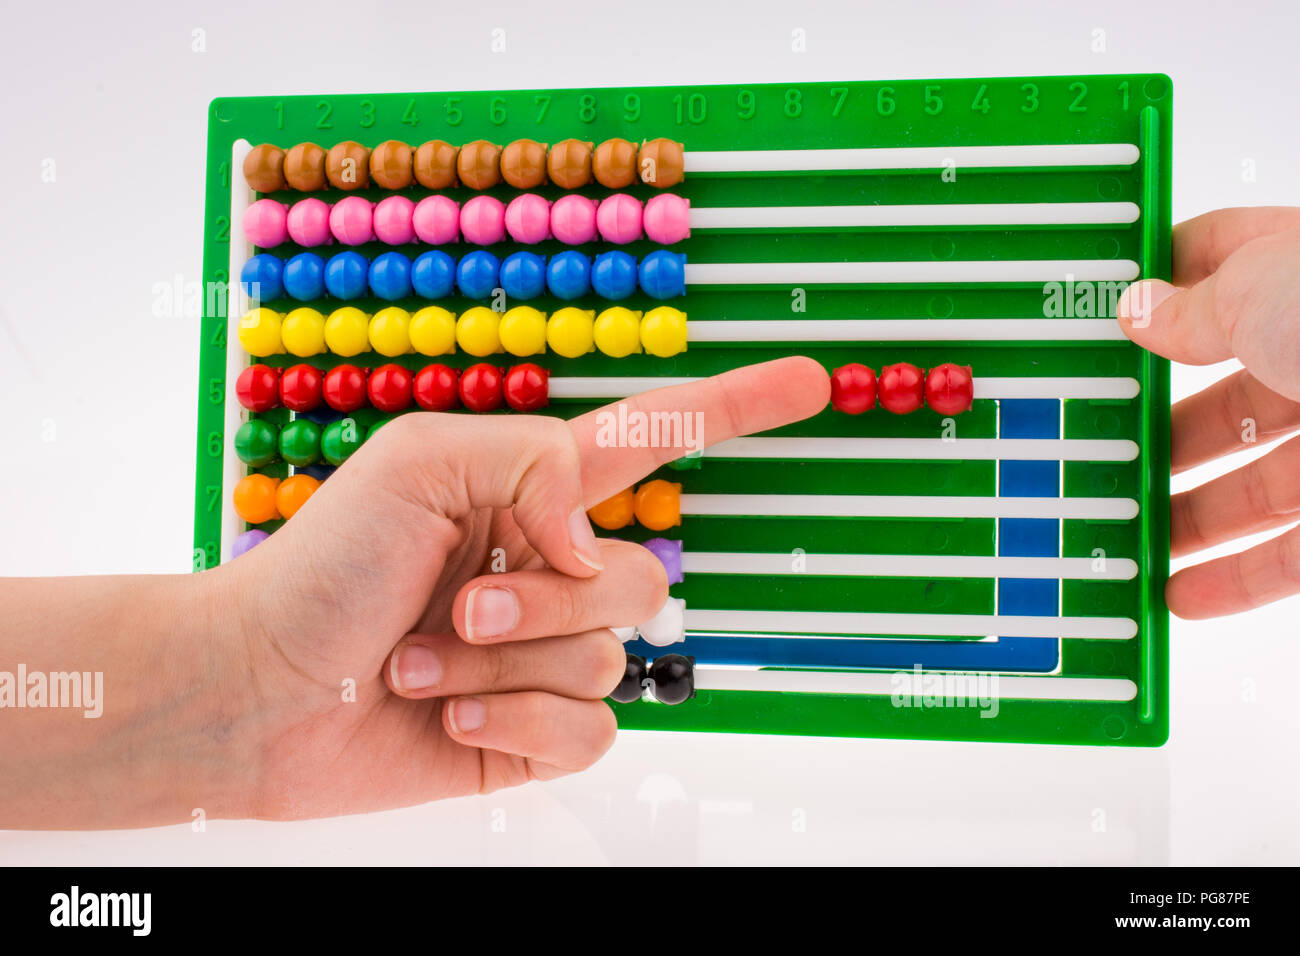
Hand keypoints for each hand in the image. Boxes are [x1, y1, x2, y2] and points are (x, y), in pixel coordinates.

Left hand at [211, 356, 829, 819]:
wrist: (261, 690)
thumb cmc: (322, 565)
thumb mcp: (420, 460)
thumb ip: (535, 463)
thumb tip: (591, 544)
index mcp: (535, 491)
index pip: (660, 439)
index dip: (738, 407)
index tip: (811, 381)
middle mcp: (553, 569)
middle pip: (638, 579)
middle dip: (541, 601)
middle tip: (454, 606)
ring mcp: (547, 653)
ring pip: (605, 660)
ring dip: (499, 664)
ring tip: (420, 661)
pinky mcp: (534, 730)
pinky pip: (588, 731)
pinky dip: (511, 724)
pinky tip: (449, 714)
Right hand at [1118, 206, 1299, 618]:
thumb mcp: (1265, 291)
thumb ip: (1194, 309)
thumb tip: (1139, 309)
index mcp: (1298, 275)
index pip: (1216, 262)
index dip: (1152, 288)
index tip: (1091, 322)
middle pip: (1223, 393)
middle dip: (1157, 428)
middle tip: (1092, 455)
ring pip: (1252, 482)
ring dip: (1186, 515)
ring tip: (1122, 538)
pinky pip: (1291, 553)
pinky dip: (1234, 579)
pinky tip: (1183, 593)